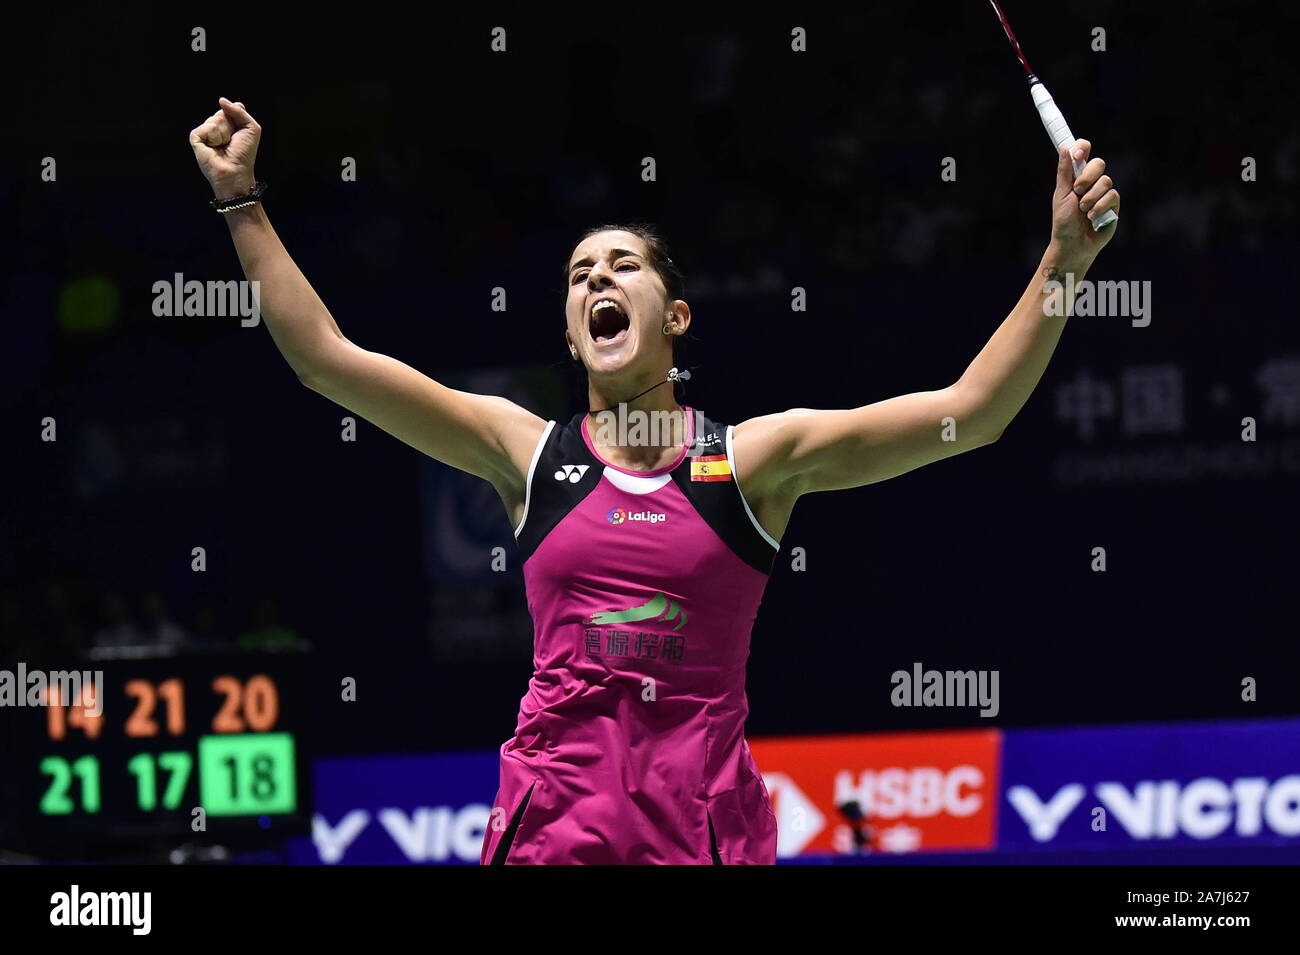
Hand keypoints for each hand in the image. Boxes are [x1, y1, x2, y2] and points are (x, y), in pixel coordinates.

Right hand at [189, 97, 261, 199]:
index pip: (230, 108)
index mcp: (227, 125)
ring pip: (215, 119)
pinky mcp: (195, 137)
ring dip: (223, 133)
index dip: (237, 117)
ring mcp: (205, 132)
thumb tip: (221, 100)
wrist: (235, 170)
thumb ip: (239, 111)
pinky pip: (206, 127)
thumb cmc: (244, 153)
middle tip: (231, 141)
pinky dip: (214, 136)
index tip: (240, 132)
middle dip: (230, 125)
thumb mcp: (251, 128)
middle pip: (223, 112)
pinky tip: (214, 147)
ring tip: (223, 145)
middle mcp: (216, 127)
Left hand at [1050, 139, 1119, 262]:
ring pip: (1106, 181)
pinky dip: (1100, 207)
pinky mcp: (1113, 205)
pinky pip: (1112, 196)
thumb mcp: (1061, 195)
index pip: (1084, 153)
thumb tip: (1065, 148)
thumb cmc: (1064, 222)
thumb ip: (1064, 173)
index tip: (1078, 154)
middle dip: (1087, 176)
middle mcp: (1092, 182)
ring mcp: (1104, 193)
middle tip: (1077, 191)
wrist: (1073, 244)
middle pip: (1099, 163)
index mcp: (1077, 177)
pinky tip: (1093, 218)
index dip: (1083, 148)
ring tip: (1083, 211)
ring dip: (1091, 197)